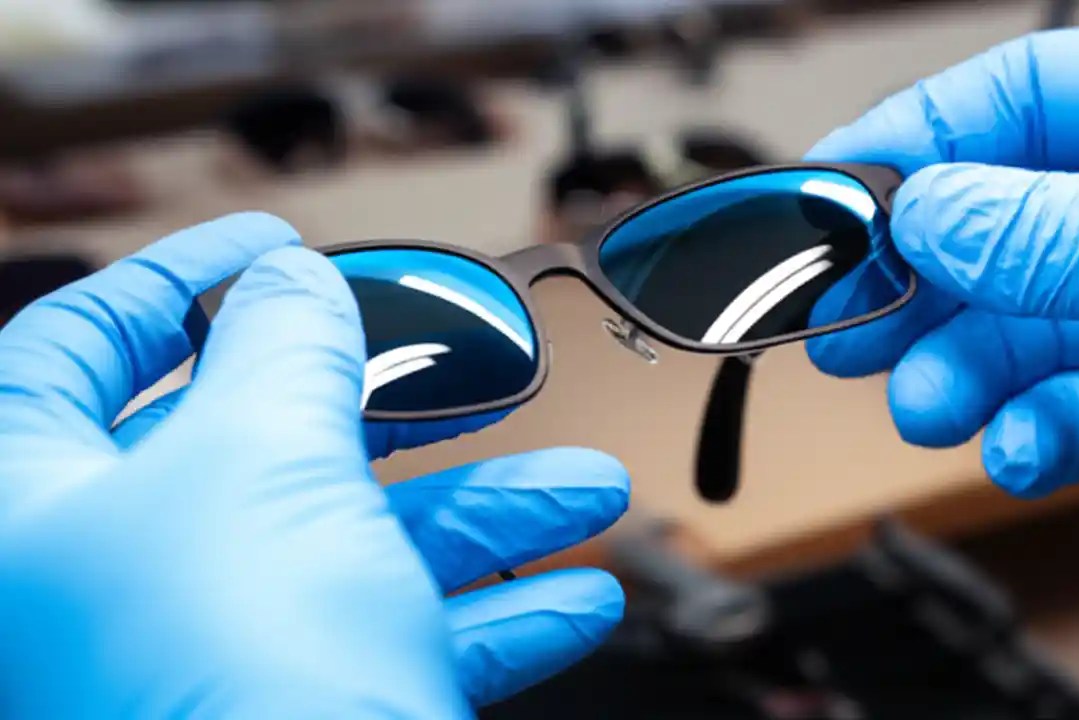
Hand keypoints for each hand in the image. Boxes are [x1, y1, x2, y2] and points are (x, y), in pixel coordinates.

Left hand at [0, 213, 628, 717]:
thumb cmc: (238, 679)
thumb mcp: (262, 458)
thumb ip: (280, 343)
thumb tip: (291, 285)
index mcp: (35, 509)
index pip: (76, 350)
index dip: (177, 280)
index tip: (273, 244)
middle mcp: (106, 590)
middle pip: (253, 449)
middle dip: (389, 404)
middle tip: (465, 360)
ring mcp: (202, 664)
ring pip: (347, 552)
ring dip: (483, 516)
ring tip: (585, 488)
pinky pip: (394, 644)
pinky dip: (490, 617)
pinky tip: (576, 595)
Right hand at [806, 24, 1078, 522]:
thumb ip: (1062, 230)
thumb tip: (932, 211)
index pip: (1032, 95)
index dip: (924, 139)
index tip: (840, 193)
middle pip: (1008, 218)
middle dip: (925, 276)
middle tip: (852, 320)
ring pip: (1029, 324)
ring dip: (963, 369)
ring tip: (928, 403)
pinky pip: (1077, 409)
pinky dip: (1031, 435)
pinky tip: (1016, 451)